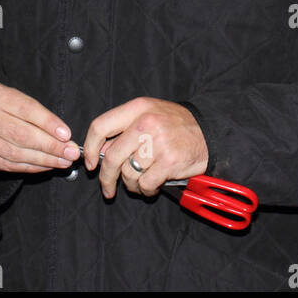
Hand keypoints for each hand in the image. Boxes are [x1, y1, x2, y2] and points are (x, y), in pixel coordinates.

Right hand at [0, 81, 79, 172]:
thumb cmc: (0, 106)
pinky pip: (9, 165)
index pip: (26, 110)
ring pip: (17, 153)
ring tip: (63, 161)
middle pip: (22, 135)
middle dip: (51, 146)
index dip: (48, 123)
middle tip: (71, 153)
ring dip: (44, 160)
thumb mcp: (15, 99)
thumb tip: (64, 137)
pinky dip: (31, 167)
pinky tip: (46, 165)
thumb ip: (37, 115)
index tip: (67, 135)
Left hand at [83, 97, 207, 197]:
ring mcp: (158, 142)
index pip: (100, 126)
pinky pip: (145, 183)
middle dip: (106, 178)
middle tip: (107, 188)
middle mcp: (146, 123)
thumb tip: (98, 153)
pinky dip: (146, 189)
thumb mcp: (148, 115)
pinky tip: (153, 185)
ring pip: (128, 173)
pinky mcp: (169, 162)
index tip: (90, 163)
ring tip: (140, 182)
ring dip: (131, 184)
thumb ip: (124, 131)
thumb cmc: (174, 125)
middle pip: (111, 156)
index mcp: (137, 108)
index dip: (89, 148)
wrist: (209, 132)